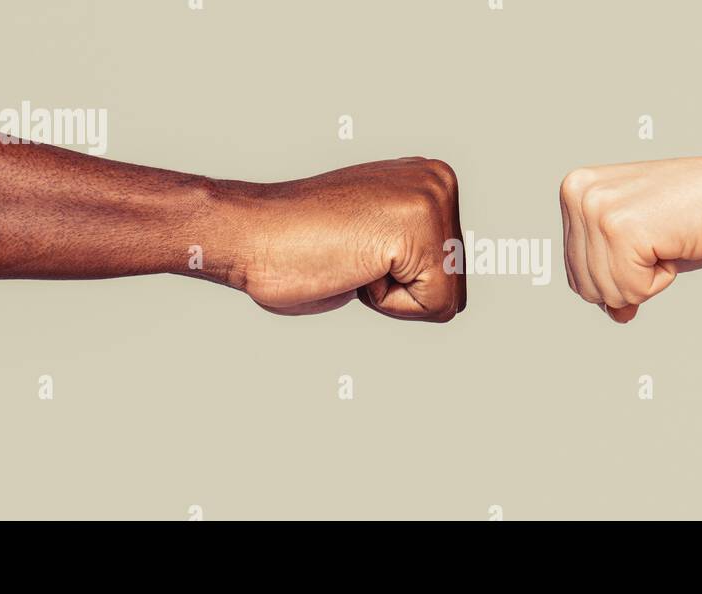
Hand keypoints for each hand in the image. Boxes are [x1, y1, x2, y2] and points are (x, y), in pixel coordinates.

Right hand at [226, 157, 465, 321]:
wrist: (247, 235)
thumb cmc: (294, 249)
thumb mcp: (372, 238)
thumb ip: (406, 244)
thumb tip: (433, 269)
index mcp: (429, 181)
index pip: (448, 272)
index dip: (398, 284)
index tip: (356, 250)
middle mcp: (438, 181)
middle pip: (454, 285)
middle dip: (401, 292)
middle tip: (350, 255)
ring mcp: (432, 198)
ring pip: (446, 298)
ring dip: (394, 298)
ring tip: (351, 258)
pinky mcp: (420, 224)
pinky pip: (433, 304)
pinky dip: (388, 303)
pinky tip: (353, 264)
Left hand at [558, 158, 701, 322]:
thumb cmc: (700, 213)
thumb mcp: (641, 244)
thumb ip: (612, 274)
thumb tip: (613, 314)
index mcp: (574, 189)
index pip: (575, 273)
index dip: (620, 273)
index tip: (649, 236)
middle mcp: (577, 193)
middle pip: (584, 287)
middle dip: (631, 278)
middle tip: (661, 239)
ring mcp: (596, 209)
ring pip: (607, 293)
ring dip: (647, 279)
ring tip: (667, 238)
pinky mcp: (620, 229)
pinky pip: (630, 292)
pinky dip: (660, 281)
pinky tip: (673, 242)